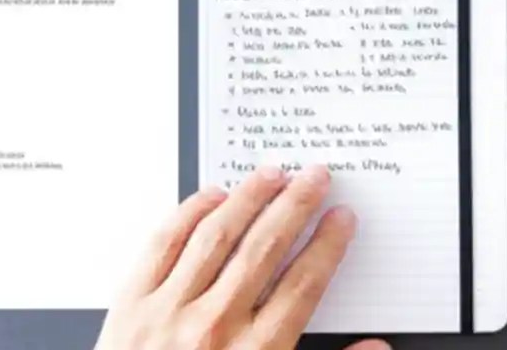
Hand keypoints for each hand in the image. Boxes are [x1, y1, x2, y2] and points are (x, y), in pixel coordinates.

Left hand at [94, 164, 388, 349]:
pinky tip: (211, 197)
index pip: (303, 284)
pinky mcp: (130, 306)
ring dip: (248, 198)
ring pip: (216, 236)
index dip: (327, 245)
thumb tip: (376, 346)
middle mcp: (215, 327)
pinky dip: (188, 214)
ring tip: (271, 173)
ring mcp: (169, 312)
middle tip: (315, 176)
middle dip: (296, 205)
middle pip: (265, 248)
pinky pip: (162, 244)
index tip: (341, 218)